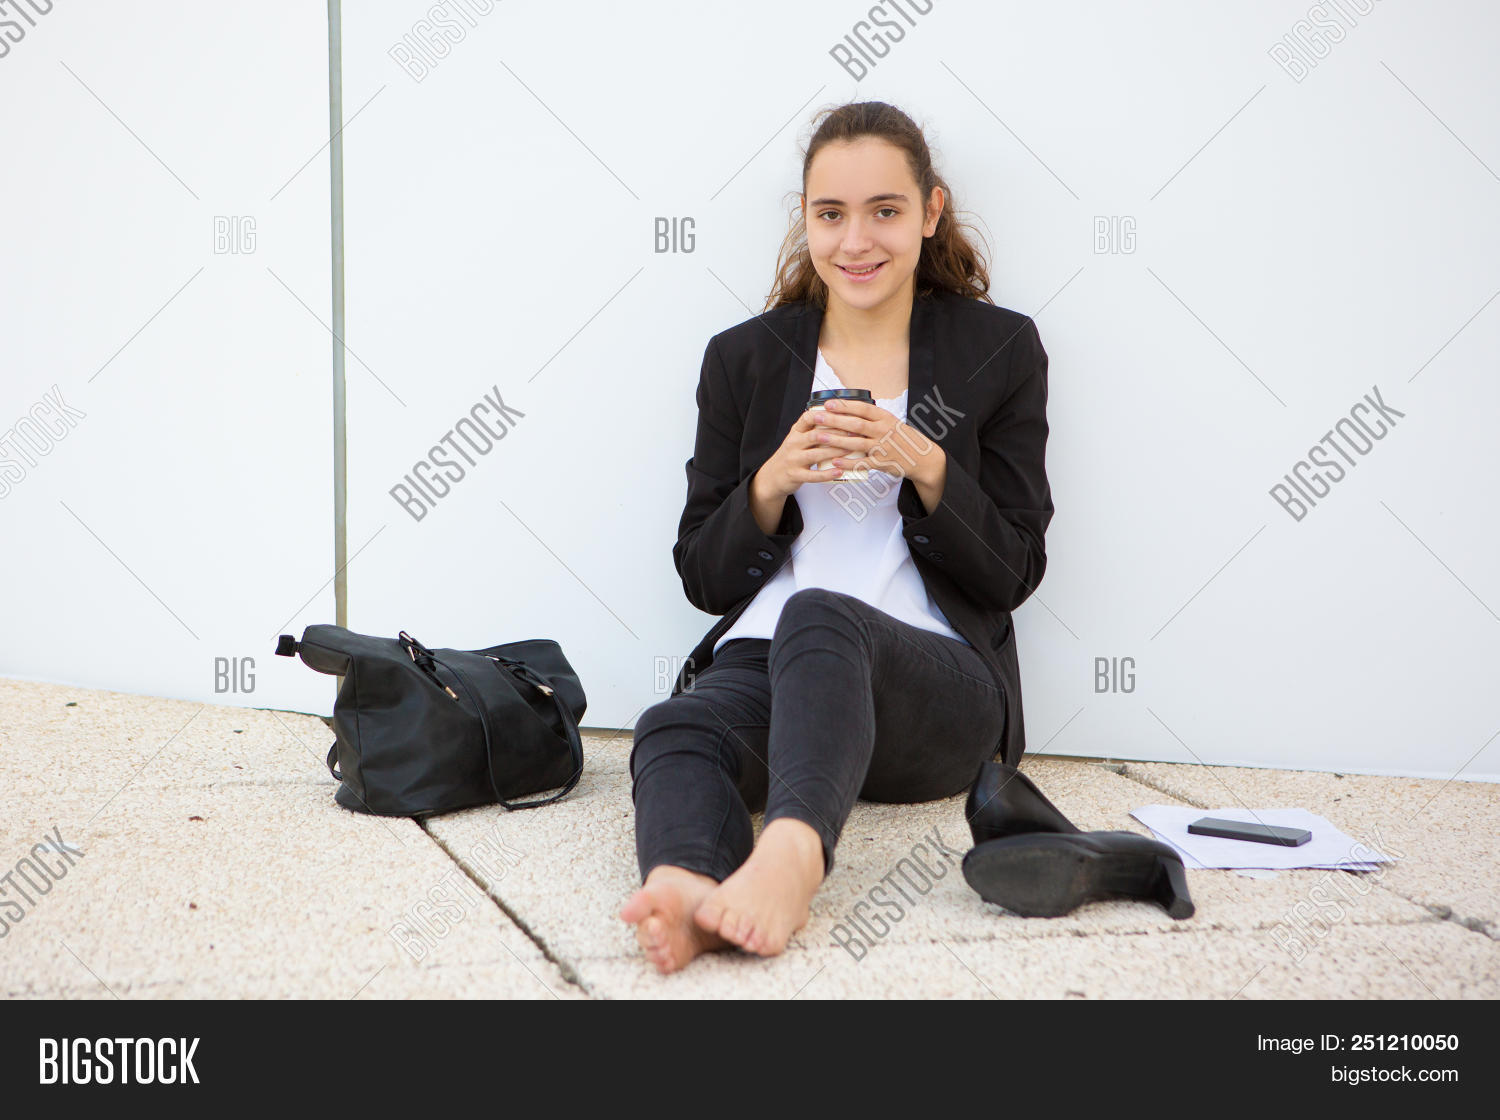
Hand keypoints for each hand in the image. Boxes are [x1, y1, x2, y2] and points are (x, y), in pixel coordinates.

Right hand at [753, 403, 852, 499]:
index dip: (825, 414)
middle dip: (836, 433)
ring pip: (815, 454)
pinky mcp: (795, 475)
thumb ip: (814, 430)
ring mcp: (793, 460)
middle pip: (815, 435)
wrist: (773, 476)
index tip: (842, 414)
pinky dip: (827, 474)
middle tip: (854, 432)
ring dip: (835, 452)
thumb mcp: (798, 439)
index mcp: (796, 432)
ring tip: (851, 450)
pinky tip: (839, 471)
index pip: (808, 418)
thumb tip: (839, 419)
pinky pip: (813, 475)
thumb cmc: (791, 456)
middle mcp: (793, 444)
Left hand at [803, 397, 940, 485]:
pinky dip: (848, 462)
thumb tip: (851, 408)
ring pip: (856, 443)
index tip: (828, 403)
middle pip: (855, 424)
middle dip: (834, 420)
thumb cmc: (903, 439)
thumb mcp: (891, 422)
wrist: (923, 458)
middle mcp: (884, 431)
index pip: (862, 408)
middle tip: (817, 418)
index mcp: (885, 418)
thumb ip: (873, 417)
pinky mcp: (882, 463)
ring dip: (836, 440)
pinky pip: (862, 463)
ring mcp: (883, 447)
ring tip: (820, 437)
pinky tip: (835, 461)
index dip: (844, 406)